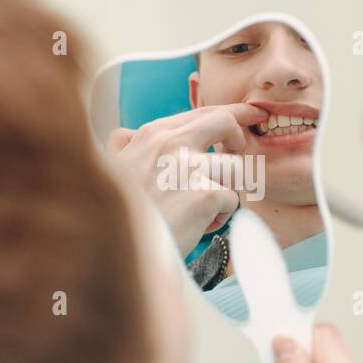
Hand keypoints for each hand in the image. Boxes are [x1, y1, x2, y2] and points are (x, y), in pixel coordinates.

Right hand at [107, 103, 266, 256]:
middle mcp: (172, 143)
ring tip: (204, 209)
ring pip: (235, 167)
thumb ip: (123, 146)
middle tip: (238, 153)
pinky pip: (231, 200)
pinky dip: (220, 217)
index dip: (230, 113)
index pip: (201, 112)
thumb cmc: (118, 213)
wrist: (118, 250)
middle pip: (226, 122)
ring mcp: (190, 168)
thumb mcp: (111, 170)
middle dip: (239, 137)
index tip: (250, 113)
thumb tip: (127, 133)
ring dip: (226, 189)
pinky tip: (199, 227)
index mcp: (152, 134)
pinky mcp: (205, 195)